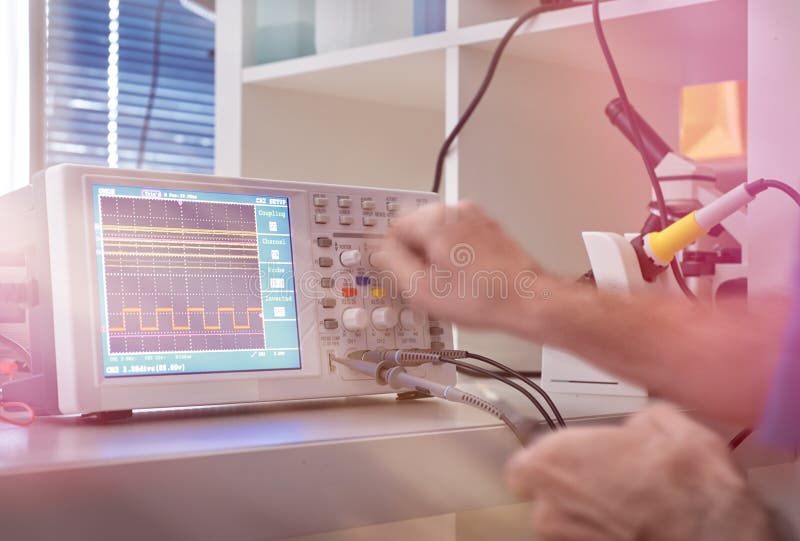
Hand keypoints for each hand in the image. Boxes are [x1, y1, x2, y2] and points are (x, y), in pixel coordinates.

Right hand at [376, 201, 553, 332]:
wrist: (526, 299)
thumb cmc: (483, 297)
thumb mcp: (421, 290)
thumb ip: (391, 264)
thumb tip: (381, 252)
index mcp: (434, 220)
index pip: (393, 227)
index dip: (391, 255)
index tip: (398, 271)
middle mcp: (455, 211)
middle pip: (416, 226)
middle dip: (415, 252)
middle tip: (424, 280)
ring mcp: (476, 216)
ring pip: (438, 231)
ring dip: (435, 253)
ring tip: (447, 281)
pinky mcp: (489, 227)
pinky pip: (459, 235)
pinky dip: (455, 252)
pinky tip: (463, 276)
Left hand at [505, 404, 771, 540]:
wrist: (717, 538)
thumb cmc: (684, 473)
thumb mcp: (665, 421)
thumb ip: (632, 423)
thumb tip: (634, 429)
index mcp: (551, 462)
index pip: (523, 467)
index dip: (547, 464)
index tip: (572, 462)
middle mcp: (547, 508)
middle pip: (546, 498)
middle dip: (572, 490)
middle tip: (611, 482)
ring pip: (568, 525)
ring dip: (590, 515)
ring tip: (630, 507)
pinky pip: (588, 540)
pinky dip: (607, 534)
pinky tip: (639, 526)